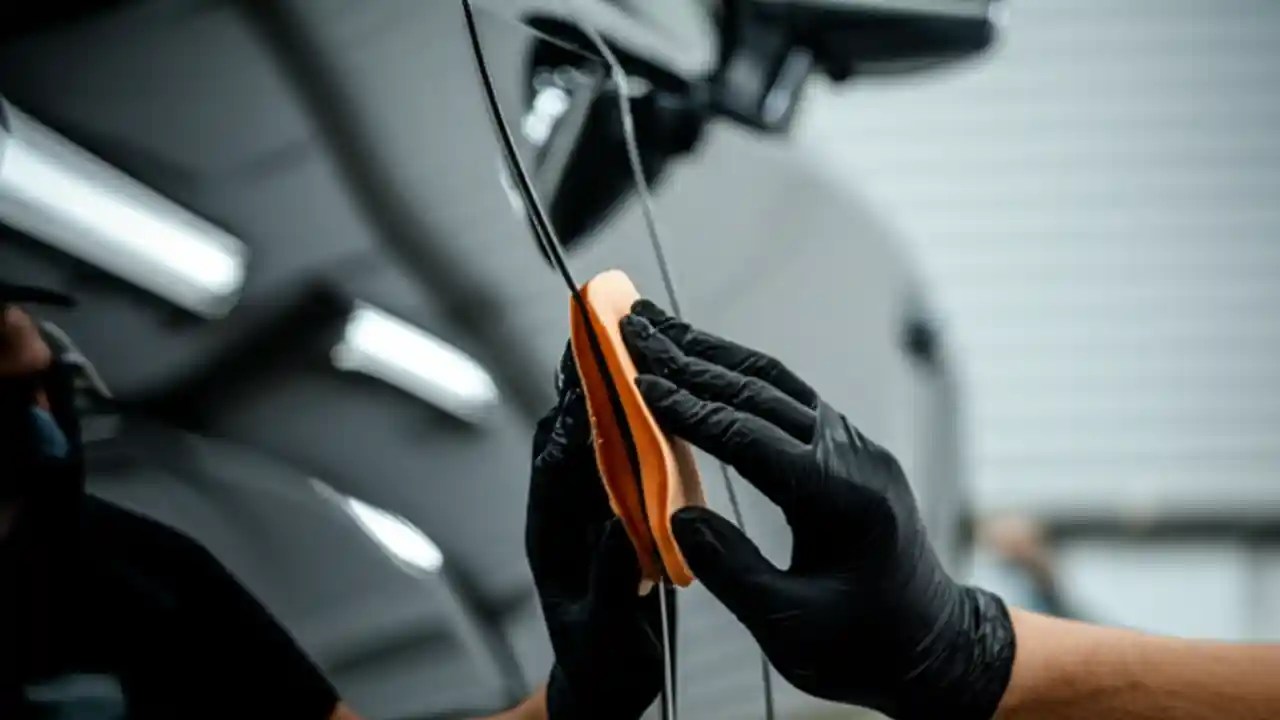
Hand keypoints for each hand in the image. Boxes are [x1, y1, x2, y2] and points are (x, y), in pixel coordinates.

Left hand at [526, 349, 661, 719]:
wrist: (609, 687)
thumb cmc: (602, 667)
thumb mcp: (606, 631)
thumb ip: (609, 580)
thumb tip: (619, 525)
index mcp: (552, 535)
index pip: (555, 463)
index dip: (572, 416)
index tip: (587, 373)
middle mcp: (568, 514)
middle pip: (568, 436)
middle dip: (582, 386)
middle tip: (600, 331)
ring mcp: (593, 512)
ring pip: (595, 442)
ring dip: (608, 398)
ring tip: (628, 348)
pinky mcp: (620, 516)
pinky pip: (624, 462)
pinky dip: (637, 428)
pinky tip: (660, 403)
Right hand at [621, 300, 1015, 719]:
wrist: (934, 647)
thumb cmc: (865, 648)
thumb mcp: (791, 628)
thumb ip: (731, 572)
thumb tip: (675, 518)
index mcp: (842, 498)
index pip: (751, 438)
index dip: (688, 409)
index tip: (634, 382)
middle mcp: (853, 457)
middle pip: (759, 393)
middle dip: (689, 358)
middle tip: (630, 327)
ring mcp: (854, 448)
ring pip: (774, 383)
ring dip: (712, 353)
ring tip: (656, 326)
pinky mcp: (847, 451)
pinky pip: (788, 399)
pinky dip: (738, 375)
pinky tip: (703, 362)